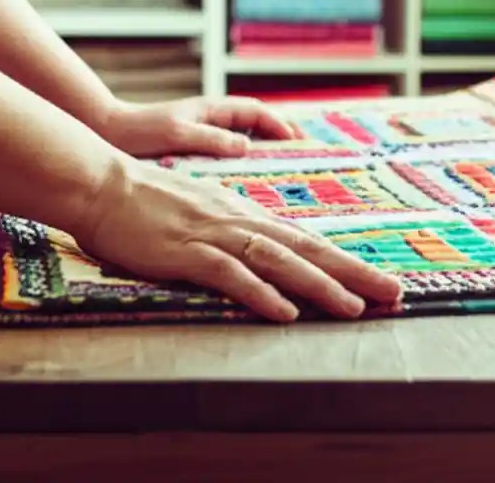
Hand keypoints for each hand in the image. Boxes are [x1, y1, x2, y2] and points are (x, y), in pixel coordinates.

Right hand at [70, 159, 403, 321]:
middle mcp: (237, 221)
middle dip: (353, 272)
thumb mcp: (197, 213)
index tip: (378, 280)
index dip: (344, 261)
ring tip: (355, 308)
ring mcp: (212, 233)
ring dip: (319, 285)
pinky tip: (285, 311)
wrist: (99, 182)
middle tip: (394, 294)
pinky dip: (260, 292)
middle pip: (306, 247)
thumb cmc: (143, 201)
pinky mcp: (185, 250)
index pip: (304, 240)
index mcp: (242, 215)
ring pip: (279, 260)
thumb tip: (259, 253)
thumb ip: (228, 232)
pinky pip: (229, 273)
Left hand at [96, 96, 298, 157]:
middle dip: (279, 135)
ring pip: (242, 139)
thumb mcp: (178, 134)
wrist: (107, 133)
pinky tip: (246, 185)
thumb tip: (246, 146)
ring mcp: (202, 134)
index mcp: (211, 110)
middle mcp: (210, 120)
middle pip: (255, 123)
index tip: (297, 140)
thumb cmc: (139, 131)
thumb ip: (212, 138)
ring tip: (283, 171)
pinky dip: (242, 163)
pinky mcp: (192, 150)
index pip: (256, 112)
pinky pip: (226, 154)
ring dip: (263, 149)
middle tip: (303, 154)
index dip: (279, 124)